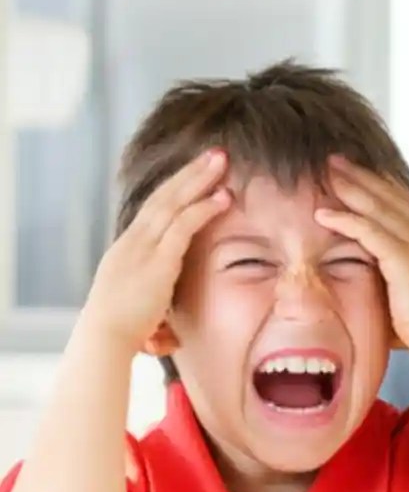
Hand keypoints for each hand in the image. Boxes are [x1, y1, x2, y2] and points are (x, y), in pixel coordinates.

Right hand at [81, 149, 230, 350]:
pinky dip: (203, 208)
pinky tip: (223, 196)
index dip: (176, 187)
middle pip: (163, 196)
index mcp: (127, 248)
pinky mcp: (157, 261)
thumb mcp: (138, 303)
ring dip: (199, 179)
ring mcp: (143, 248)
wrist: (103, 339)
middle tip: (214, 152)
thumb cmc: (119, 331)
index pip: (153, 208)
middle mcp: (133, 241)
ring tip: (221, 159)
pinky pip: (183, 226)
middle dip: (189, 172)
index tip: (195, 171)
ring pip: (173, 203)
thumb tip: (166, 321)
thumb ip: (153, 298)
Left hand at [314, 155, 408, 360]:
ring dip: (350, 188)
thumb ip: (398, 268)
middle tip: (334, 159)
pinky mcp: (407, 258)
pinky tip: (322, 214)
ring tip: (325, 174)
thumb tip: (367, 265)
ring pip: (380, 207)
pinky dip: (344, 220)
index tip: (356, 171)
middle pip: (392, 195)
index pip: (406, 200)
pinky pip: (369, 231)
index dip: (380, 183)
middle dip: (361, 176)